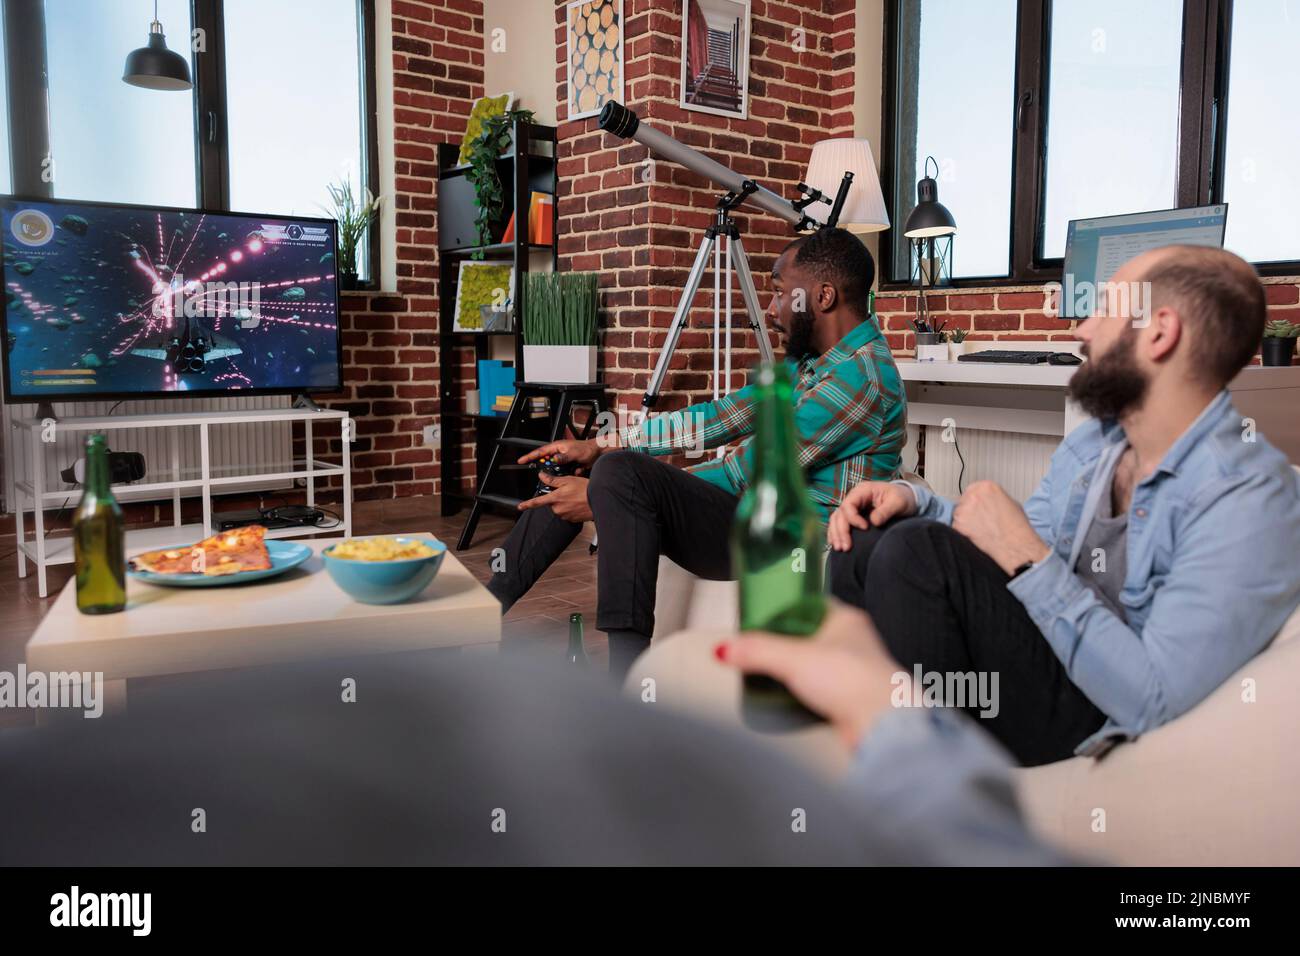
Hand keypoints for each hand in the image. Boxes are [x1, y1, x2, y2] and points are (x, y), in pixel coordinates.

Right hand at [517, 438, 602, 471]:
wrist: (597, 452)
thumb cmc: (587, 448)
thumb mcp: (574, 453)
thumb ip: (564, 457)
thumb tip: (554, 460)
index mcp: (557, 447)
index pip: (540, 452)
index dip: (529, 456)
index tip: (521, 461)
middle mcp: (558, 452)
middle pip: (546, 462)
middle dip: (548, 468)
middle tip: (548, 473)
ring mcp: (563, 459)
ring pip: (556, 469)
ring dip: (561, 472)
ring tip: (570, 469)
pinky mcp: (568, 465)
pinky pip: (564, 472)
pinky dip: (570, 472)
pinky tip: (579, 468)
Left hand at [517, 473, 592, 521]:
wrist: (599, 500)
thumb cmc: (585, 489)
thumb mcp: (568, 480)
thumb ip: (552, 480)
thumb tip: (542, 476)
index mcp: (555, 498)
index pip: (537, 502)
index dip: (527, 504)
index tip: (520, 506)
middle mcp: (558, 508)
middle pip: (551, 503)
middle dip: (556, 497)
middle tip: (568, 491)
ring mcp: (564, 515)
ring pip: (559, 508)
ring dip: (564, 503)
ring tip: (575, 497)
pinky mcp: (571, 520)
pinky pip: (567, 513)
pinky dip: (570, 508)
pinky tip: (577, 503)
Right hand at [715, 603, 903, 750]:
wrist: (882, 727)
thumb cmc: (854, 682)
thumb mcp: (794, 658)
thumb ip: (757, 651)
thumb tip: (725, 648)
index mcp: (845, 620)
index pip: (808, 603)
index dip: (782, 607)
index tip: (757, 615)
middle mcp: (852, 643)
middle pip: (807, 636)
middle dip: (782, 643)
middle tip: (754, 647)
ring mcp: (851, 673)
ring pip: (813, 666)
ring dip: (791, 671)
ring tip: (763, 674)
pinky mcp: (848, 701)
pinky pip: (817, 692)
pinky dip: (800, 694)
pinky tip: (784, 698)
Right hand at [827, 481, 916, 551]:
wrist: (906, 500)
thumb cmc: (902, 498)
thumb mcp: (898, 502)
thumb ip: (886, 511)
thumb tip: (874, 522)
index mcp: (863, 490)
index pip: (849, 504)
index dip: (853, 518)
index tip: (865, 528)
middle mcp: (854, 497)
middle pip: (840, 514)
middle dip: (841, 531)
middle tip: (846, 547)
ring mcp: (853, 506)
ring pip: (836, 520)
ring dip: (836, 534)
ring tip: (840, 549)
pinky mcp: (854, 515)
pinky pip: (839, 524)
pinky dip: (836, 533)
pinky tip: (836, 544)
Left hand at [951, 480, 1049, 574]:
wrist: (1015, 543)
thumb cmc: (1017, 526)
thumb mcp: (1010, 503)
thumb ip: (995, 499)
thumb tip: (989, 502)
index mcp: (986, 487)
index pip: (972, 490)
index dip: (975, 502)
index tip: (977, 508)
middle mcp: (973, 495)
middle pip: (963, 501)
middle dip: (969, 511)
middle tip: (979, 521)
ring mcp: (964, 509)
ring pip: (958, 514)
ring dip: (965, 522)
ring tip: (980, 530)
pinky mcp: (958, 524)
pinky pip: (956, 527)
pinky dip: (962, 533)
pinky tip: (976, 536)